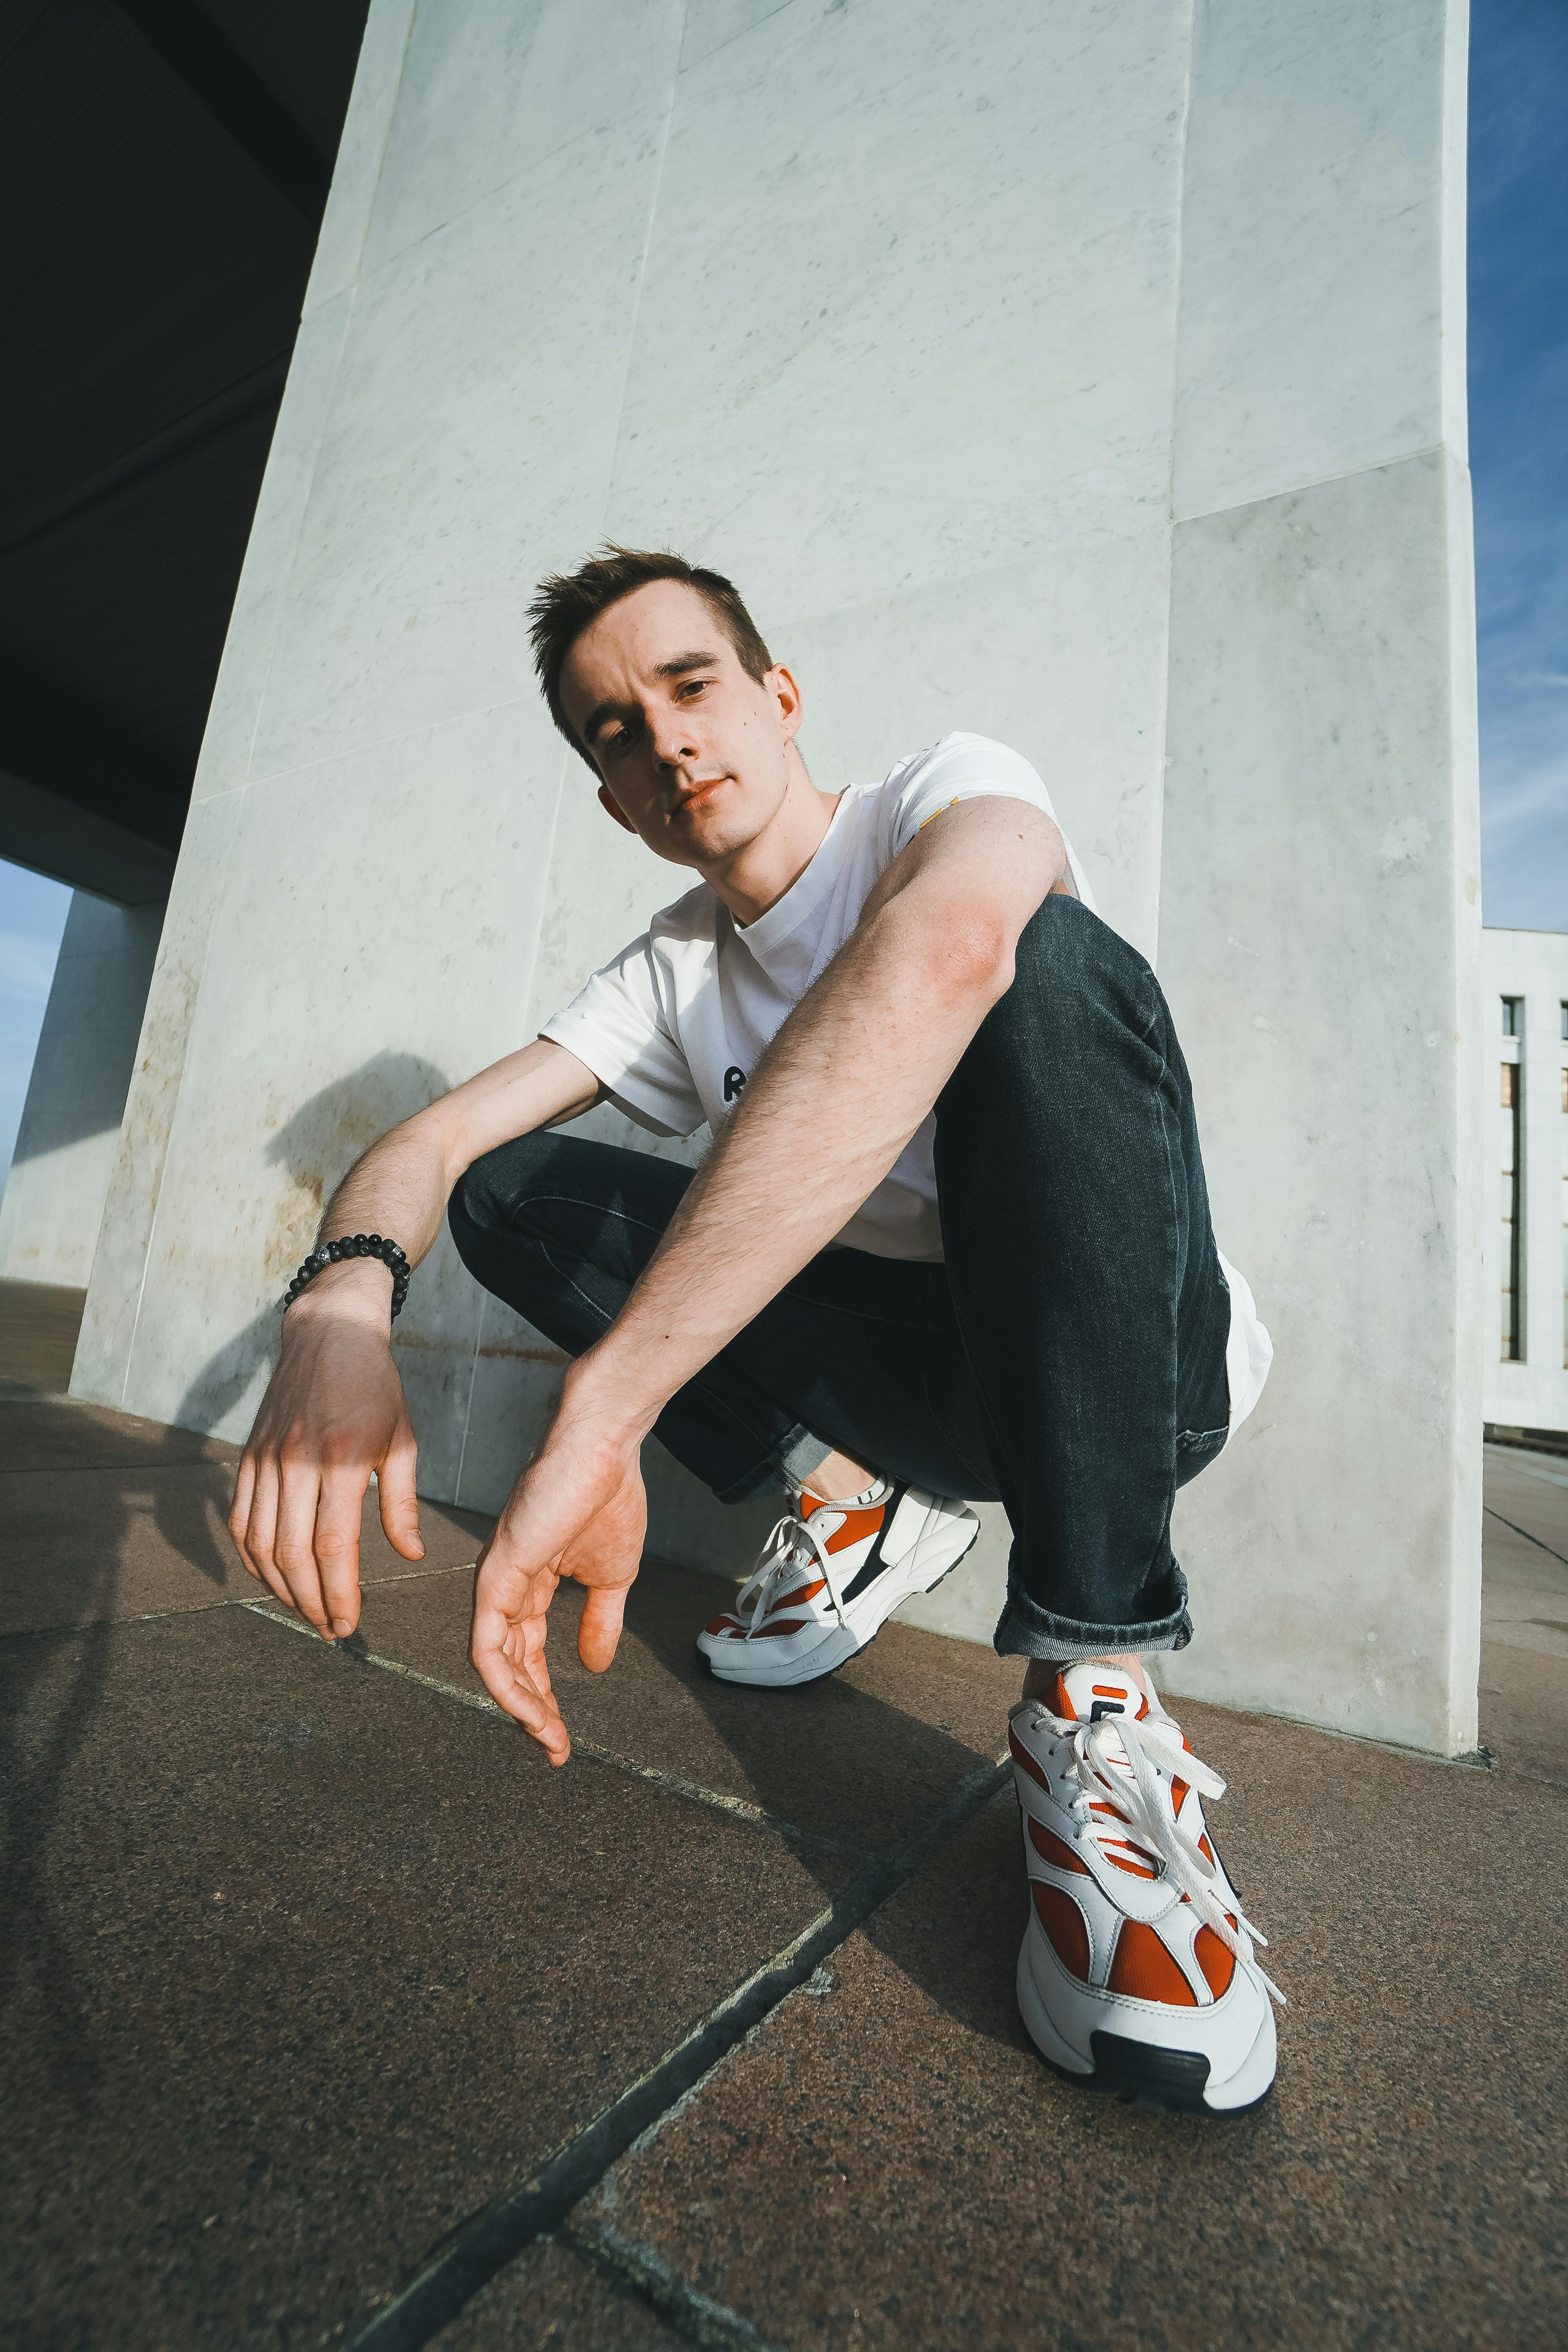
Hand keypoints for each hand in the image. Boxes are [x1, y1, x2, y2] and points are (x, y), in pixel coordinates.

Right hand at [228, 1276, 421, 1635]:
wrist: (329, 1332)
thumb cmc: (376, 1387)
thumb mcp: (402, 1439)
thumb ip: (401, 1503)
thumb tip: (409, 1556)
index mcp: (342, 1459)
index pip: (333, 1546)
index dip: (338, 1593)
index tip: (348, 1624)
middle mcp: (296, 1461)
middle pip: (291, 1553)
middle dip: (308, 1602)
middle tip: (328, 1628)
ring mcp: (266, 1458)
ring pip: (258, 1543)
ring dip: (278, 1587)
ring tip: (303, 1610)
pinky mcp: (247, 1455)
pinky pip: (240, 1519)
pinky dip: (251, 1556)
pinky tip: (271, 1576)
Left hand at [469, 1390, 647, 1764]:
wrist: (606, 1448)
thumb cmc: (611, 1497)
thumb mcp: (614, 1577)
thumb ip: (599, 1622)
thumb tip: (594, 1669)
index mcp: (530, 1583)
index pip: (526, 1652)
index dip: (543, 1696)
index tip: (562, 1737)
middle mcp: (505, 1585)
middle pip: (506, 1663)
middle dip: (529, 1712)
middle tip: (554, 1749)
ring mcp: (497, 1579)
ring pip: (491, 1661)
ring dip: (518, 1706)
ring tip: (546, 1737)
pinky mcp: (497, 1574)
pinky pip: (487, 1643)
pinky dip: (504, 1682)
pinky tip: (528, 1708)